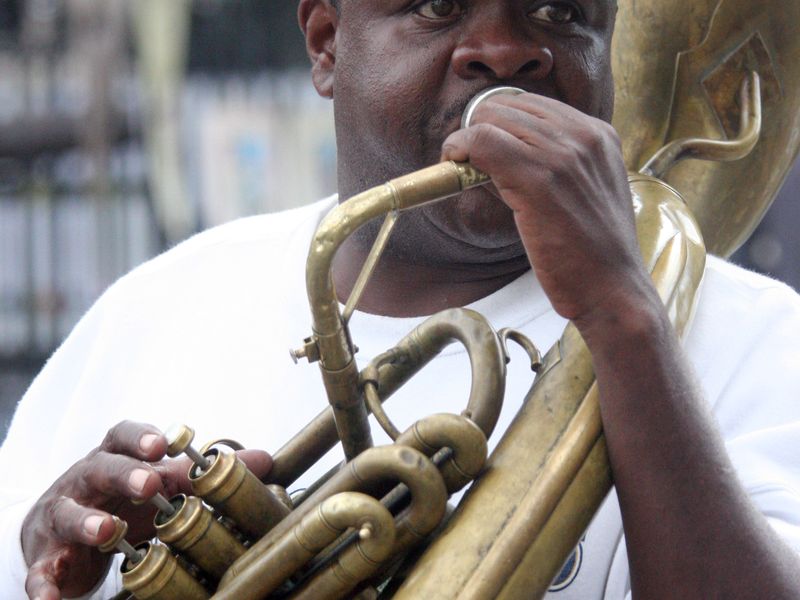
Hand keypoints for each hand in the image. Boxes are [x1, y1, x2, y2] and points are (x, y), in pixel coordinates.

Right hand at [21, 421, 271, 599]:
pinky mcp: (45, 554)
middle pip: (101, 468)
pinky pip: (41, 567)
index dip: (142, 437)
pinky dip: (43, 581)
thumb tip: (264, 459)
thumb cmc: (119, 498)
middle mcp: (85, 480)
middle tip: (148, 483)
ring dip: (86, 521)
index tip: (164, 443)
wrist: (62, 532)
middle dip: (125, 473)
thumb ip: (204, 473)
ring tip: (106, 530)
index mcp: (115, 457)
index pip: (124, 436)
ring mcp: (62, 515)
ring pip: (68, 512)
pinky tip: (50, 594)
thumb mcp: (159, 482)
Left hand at [441, 92, 656, 328]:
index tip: (483, 148)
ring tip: (461, 168)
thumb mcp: (583, 191)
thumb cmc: (592, 253)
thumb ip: (550, 165)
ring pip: (492, 118)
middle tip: (468, 162)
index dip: (499, 122)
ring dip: (467, 140)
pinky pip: (482, 141)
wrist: (612, 290)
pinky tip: (453, 165)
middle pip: (508, 105)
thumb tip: (493, 153)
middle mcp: (583, 135)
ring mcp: (562, 154)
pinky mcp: (539, 178)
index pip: (532, 104)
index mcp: (598, 134)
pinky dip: (459, 148)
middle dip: (480, 129)